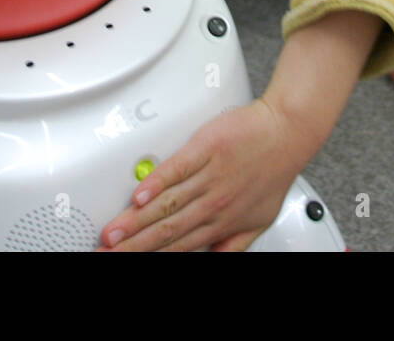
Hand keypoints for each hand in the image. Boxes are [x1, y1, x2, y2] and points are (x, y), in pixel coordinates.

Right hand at [99, 98, 309, 251]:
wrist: (288, 132)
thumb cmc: (273, 170)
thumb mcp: (260, 219)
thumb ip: (233, 243)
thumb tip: (213, 258)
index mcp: (222, 222)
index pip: (178, 248)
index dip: (149, 258)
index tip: (125, 261)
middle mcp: (213, 203)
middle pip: (165, 231)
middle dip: (132, 247)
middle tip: (106, 253)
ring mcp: (208, 176)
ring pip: (166, 205)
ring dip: (135, 223)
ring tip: (112, 234)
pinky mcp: (206, 149)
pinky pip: (177, 170)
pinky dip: (156, 183)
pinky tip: (138, 195)